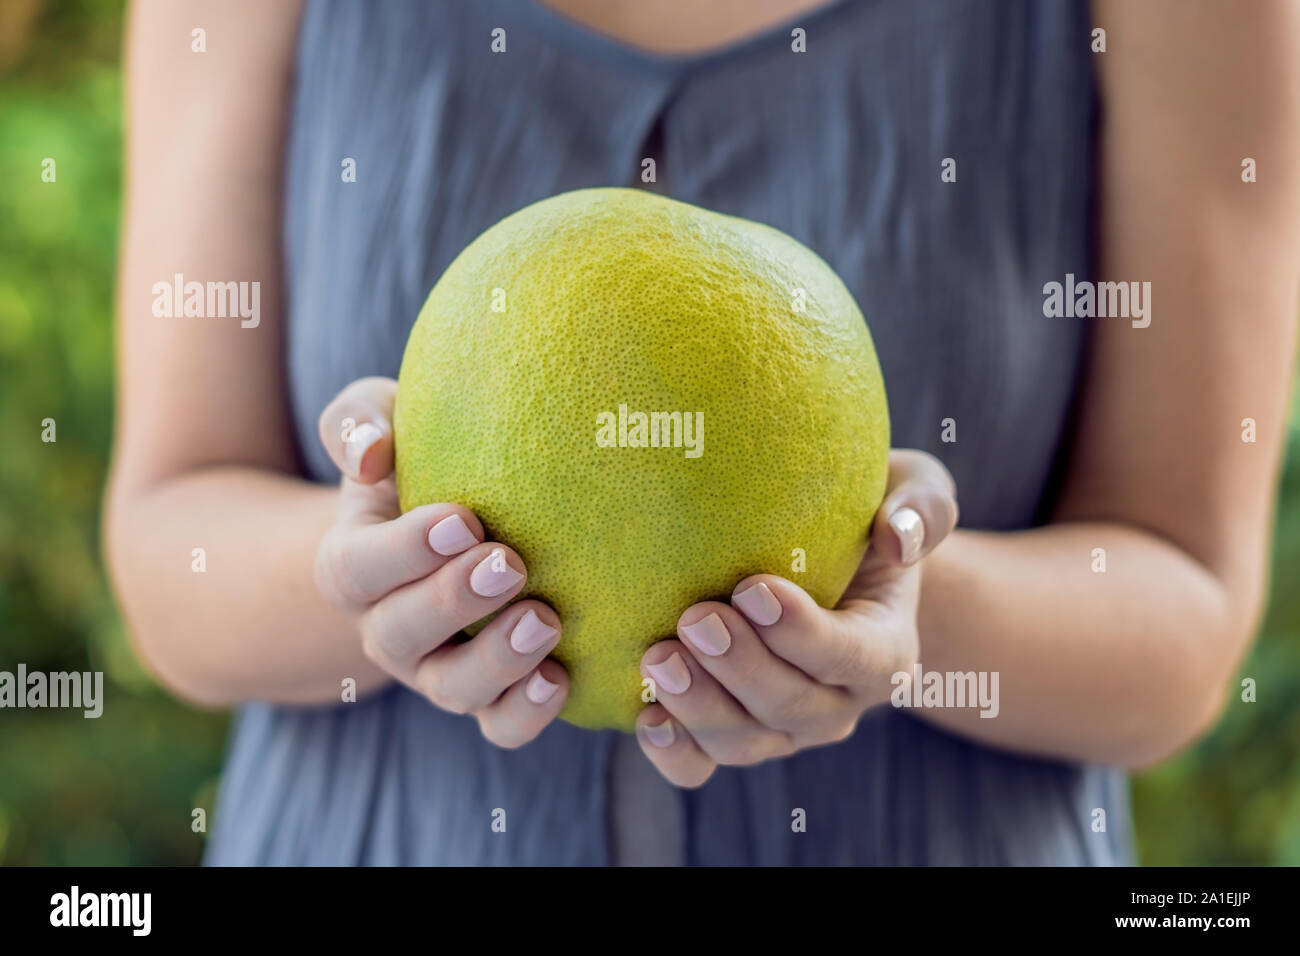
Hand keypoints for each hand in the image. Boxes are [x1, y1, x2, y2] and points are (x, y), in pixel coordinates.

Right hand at [313, 377, 568, 746]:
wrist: (449, 523)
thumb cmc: (413, 462)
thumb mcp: (379, 423)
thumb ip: (360, 422)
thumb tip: (369, 453)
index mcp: (351, 564)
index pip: (362, 566)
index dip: (407, 550)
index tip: (464, 519)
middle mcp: (386, 627)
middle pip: (401, 635)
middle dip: (454, 602)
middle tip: (510, 563)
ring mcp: (435, 669)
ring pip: (453, 690)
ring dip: (498, 663)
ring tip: (546, 621)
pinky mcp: (487, 694)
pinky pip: (500, 725)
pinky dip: (528, 712)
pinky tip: (565, 676)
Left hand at [635, 450, 958, 785]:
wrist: (829, 557)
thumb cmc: (867, 513)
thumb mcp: (912, 492)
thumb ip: (922, 509)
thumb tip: (896, 535)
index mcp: (884, 650)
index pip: (851, 656)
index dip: (802, 633)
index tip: (753, 588)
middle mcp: (837, 702)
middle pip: (792, 707)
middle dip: (740, 668)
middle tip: (696, 618)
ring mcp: (782, 728)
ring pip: (745, 743)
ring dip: (700, 708)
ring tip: (659, 658)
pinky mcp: (733, 735)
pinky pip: (703, 766)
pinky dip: (675, 752)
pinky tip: (647, 717)